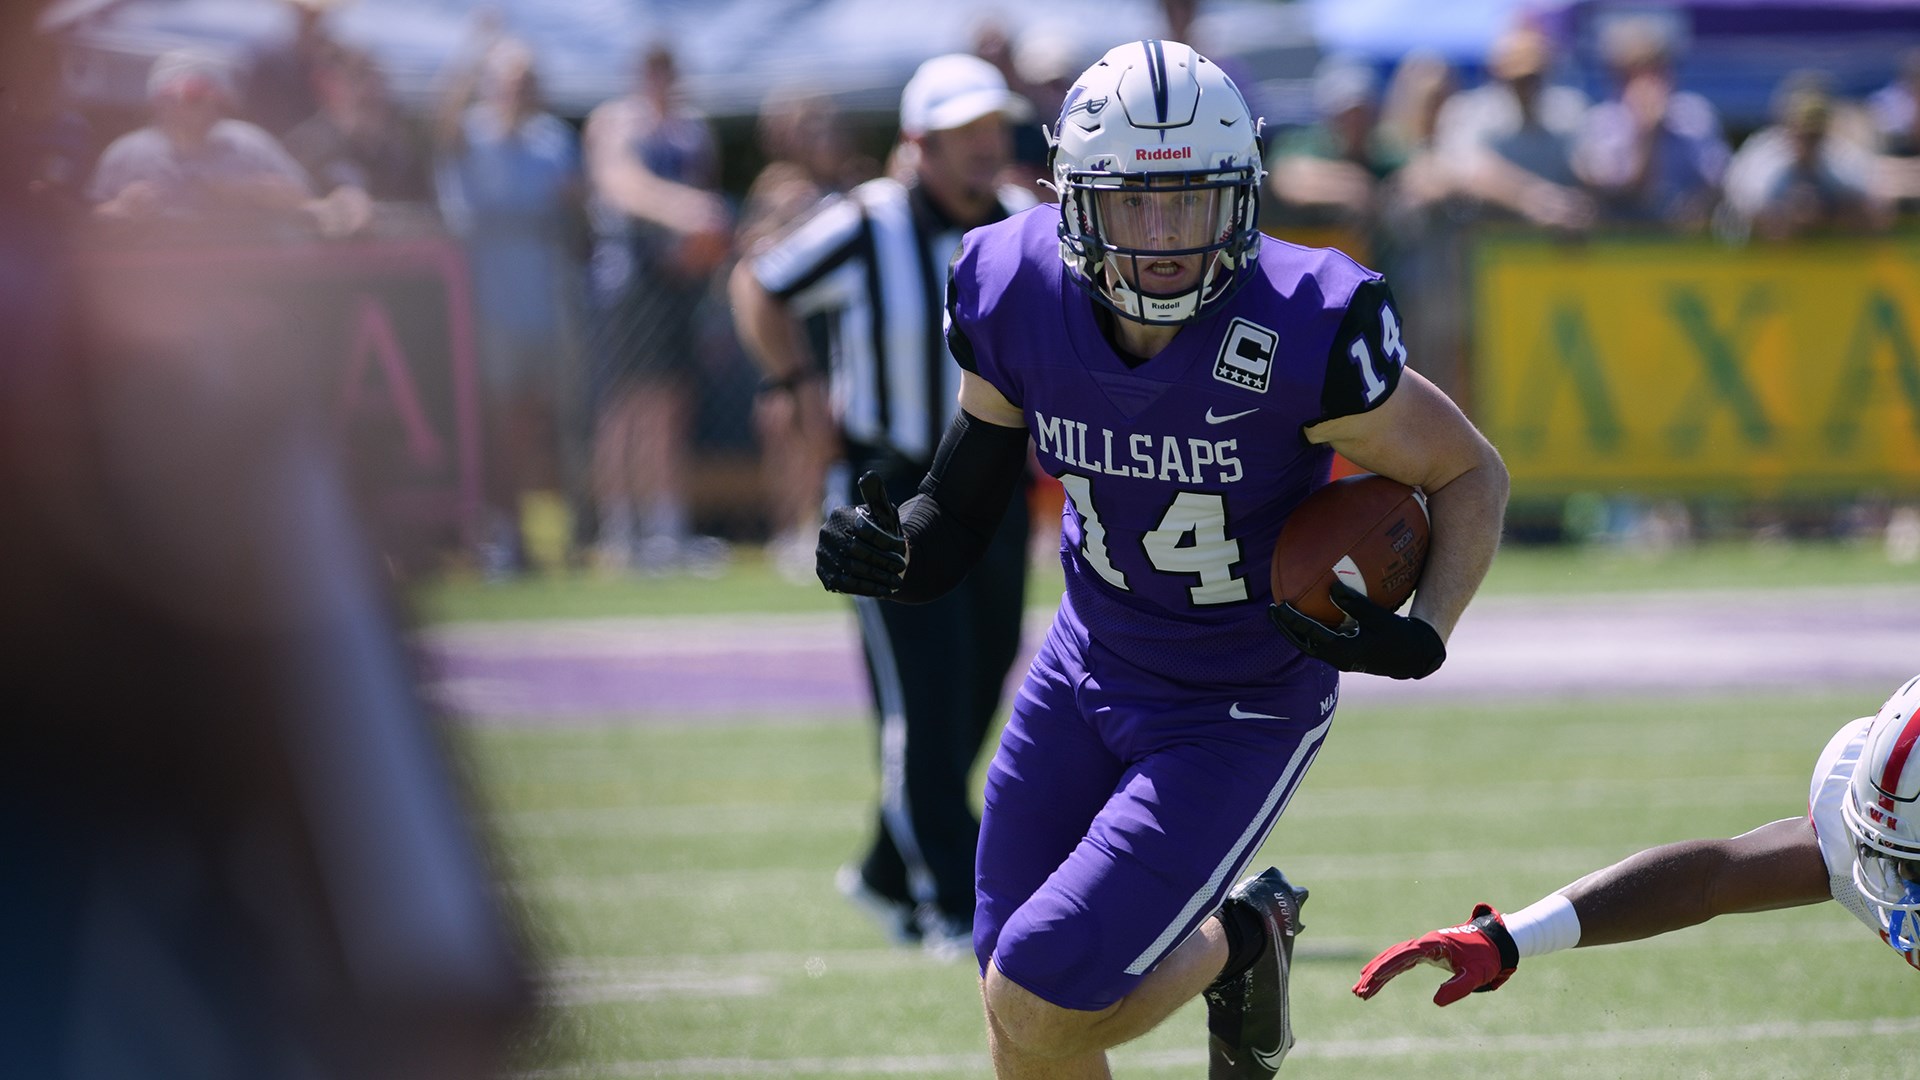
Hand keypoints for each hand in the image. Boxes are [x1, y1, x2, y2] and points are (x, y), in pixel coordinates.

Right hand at [815, 472, 906, 596]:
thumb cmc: (878, 530)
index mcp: (840, 516)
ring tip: (897, 582)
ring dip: (878, 577)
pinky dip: (866, 588)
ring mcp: (823, 555)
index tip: (904, 547)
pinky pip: (845, 584)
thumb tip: (870, 476)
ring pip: (853, 568)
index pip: (865, 529)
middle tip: (903, 568)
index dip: (886, 540)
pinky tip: (884, 591)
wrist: (867, 552)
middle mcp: (827, 534)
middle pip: (858, 550)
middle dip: (883, 561)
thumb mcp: (880, 512)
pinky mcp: (824, 574)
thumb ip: (877, 496)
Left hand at [1268, 580, 1445, 678]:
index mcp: (1343, 652)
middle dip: (1285, 628)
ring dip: (1294, 630)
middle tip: (1271, 610)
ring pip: (1309, 645)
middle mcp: (1337, 658)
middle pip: (1302, 644)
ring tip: (1281, 613)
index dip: (1293, 620)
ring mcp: (1339, 659)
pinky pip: (1320, 641)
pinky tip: (1306, 613)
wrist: (1413, 656)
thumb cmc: (1398, 635)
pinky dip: (1310, 629)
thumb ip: (1354, 602)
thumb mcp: (1376, 616)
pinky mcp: (1344, 655)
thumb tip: (1331, 585)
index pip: (1310, 635)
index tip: (1279, 606)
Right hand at [1352, 903, 1517, 1006]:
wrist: (1493, 942)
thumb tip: (1435, 1001)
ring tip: (1358, 990)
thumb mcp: (1476, 976)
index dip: (1388, 966)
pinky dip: (1386, 970)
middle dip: (1374, 974)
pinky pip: (1399, 961)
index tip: (1373, 977)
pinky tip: (1374, 980)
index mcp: (1433, 945)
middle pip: (1392, 957)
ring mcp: (1422, 947)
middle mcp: (1424, 943)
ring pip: (1392, 959)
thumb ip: (1458, 987)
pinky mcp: (1424, 953)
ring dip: (1375, 973)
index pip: (1405, 955)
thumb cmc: (1485, 959)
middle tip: (1358, 991)